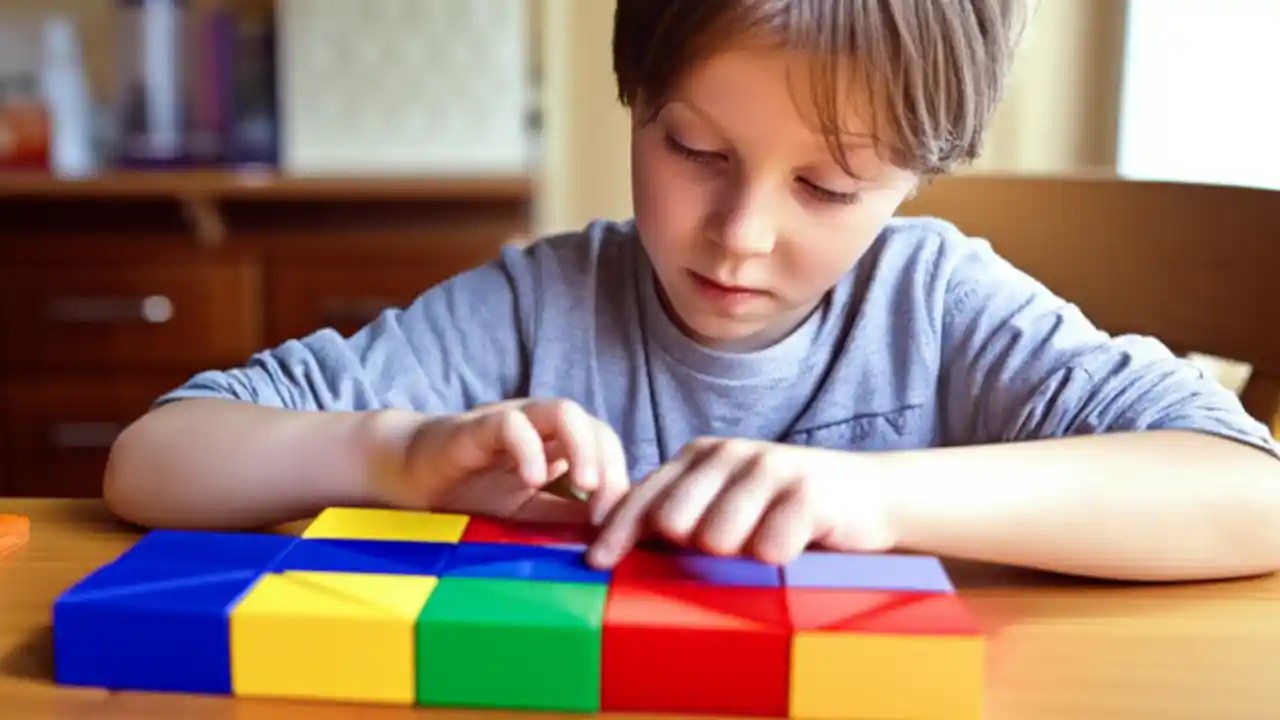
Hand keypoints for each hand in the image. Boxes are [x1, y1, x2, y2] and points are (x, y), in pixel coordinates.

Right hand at [365, 399, 629, 524]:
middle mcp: (541, 426)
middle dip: (610, 465)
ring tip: (585, 486)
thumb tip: (613, 534)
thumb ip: (565, 516)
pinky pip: (510, 424)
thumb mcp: (527, 513)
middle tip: (607, 511)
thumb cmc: (468, 493)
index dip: (618, 480)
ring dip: (584, 447)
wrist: (407, 478)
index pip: (606, 447)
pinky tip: (533, 480)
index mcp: (557, 444)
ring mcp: (511, 421)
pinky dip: (529, 449)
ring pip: (564, 411)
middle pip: (595, 425)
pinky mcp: (476, 426)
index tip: (616, 524)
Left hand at [586, 437, 895, 567]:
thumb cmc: (784, 511)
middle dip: (691, 548)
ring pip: (717, 538)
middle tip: (730, 548)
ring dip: (738, 555)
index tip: (596, 564)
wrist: (869, 497)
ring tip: (767, 544)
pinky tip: (793, 547)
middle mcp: (728, 454)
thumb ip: (678, 519)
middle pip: (674, 521)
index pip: (645, 497)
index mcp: (700, 457)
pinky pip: (768, 546)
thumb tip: (612, 552)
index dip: (617, 532)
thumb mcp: (725, 507)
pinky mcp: (807, 491)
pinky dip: (776, 557)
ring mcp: (768, 468)